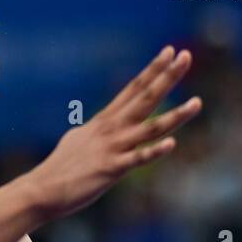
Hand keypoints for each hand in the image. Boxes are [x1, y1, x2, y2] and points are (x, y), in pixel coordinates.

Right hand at [24, 46, 201, 220]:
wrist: (43, 189)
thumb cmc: (60, 167)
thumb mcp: (79, 139)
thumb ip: (95, 130)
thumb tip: (98, 125)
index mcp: (104, 120)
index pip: (133, 88)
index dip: (153, 69)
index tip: (170, 51)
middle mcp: (111, 129)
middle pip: (145, 98)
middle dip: (167, 77)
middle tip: (185, 56)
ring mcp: (113, 147)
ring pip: (150, 127)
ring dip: (176, 115)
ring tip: (198, 102)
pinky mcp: (112, 168)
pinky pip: (138, 159)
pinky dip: (155, 151)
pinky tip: (172, 144)